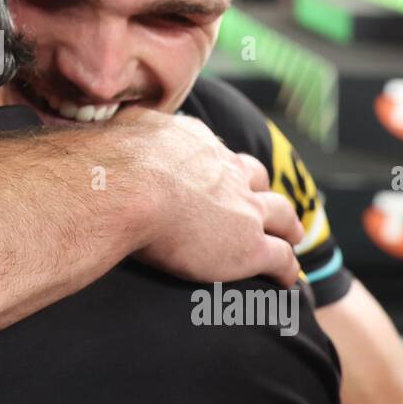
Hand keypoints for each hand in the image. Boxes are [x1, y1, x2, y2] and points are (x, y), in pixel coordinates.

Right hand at [117, 109, 303, 287]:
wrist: (126, 190)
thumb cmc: (110, 164)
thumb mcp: (121, 129)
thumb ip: (129, 128)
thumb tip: (115, 123)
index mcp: (195, 143)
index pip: (215, 152)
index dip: (219, 165)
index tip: (217, 174)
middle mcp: (226, 170)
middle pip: (255, 176)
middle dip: (259, 188)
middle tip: (260, 201)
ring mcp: (243, 208)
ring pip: (280, 213)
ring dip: (288, 225)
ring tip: (292, 235)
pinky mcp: (250, 246)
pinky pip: (281, 258)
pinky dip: (288, 268)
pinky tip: (288, 280)